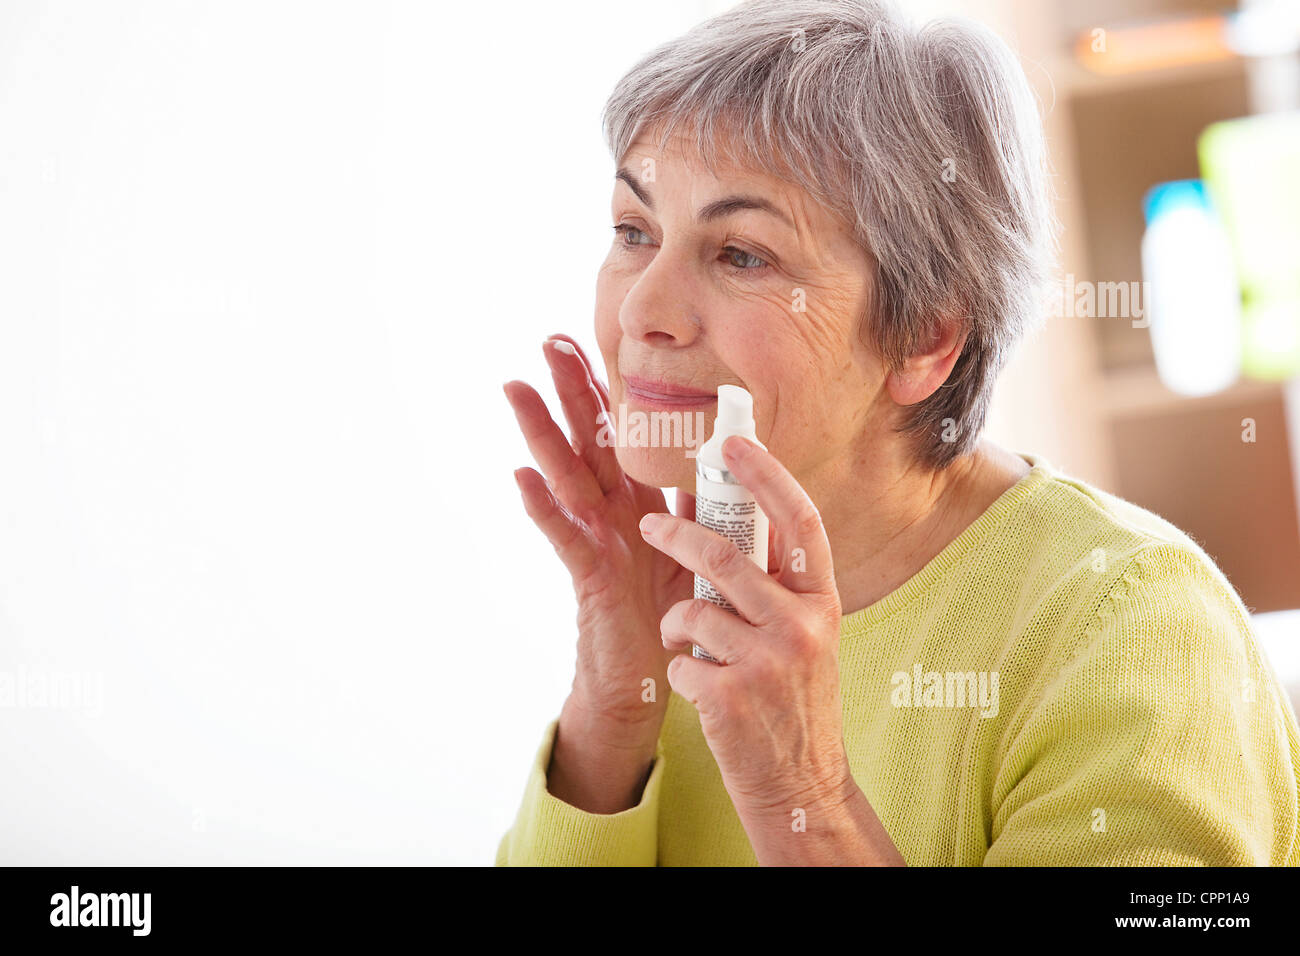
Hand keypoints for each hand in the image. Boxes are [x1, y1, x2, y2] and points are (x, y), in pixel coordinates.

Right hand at [503, 334, 693, 730]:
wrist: (647, 681)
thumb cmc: (669, 616)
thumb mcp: (691, 552)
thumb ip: (696, 509)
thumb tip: (717, 462)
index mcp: (638, 503)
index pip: (617, 436)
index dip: (602, 391)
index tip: (585, 342)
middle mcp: (612, 515)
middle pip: (587, 441)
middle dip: (570, 391)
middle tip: (548, 340)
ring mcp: (596, 542)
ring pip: (567, 478)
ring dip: (542, 433)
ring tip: (516, 388)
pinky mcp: (590, 578)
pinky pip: (565, 539)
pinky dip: (542, 510)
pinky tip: (520, 477)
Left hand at [638, 433, 892, 859]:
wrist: (800, 785)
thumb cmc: (794, 702)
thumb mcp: (806, 638)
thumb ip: (780, 587)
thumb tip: (738, 520)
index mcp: (823, 602)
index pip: (798, 521)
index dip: (766, 476)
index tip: (734, 441)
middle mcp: (803, 625)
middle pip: (725, 555)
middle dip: (675, 533)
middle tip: (650, 521)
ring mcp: (769, 662)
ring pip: (692, 608)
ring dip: (673, 621)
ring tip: (677, 636)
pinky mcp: (731, 696)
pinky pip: (680, 659)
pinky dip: (677, 669)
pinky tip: (697, 687)